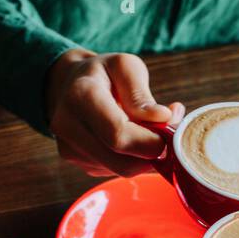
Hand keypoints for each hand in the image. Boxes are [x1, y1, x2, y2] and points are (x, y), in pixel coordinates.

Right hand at [44, 49, 185, 177]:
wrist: (70, 86)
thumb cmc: (103, 74)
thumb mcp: (124, 66)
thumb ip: (141, 94)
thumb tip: (163, 118)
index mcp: (80, 96)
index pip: (118, 135)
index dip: (151, 141)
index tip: (170, 131)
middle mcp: (69, 127)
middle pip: (122, 162)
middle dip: (152, 153)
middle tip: (166, 132)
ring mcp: (71, 150)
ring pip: (122, 170)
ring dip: (144, 156)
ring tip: (149, 130)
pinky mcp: (80, 164)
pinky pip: (116, 171)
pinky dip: (132, 159)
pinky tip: (132, 138)